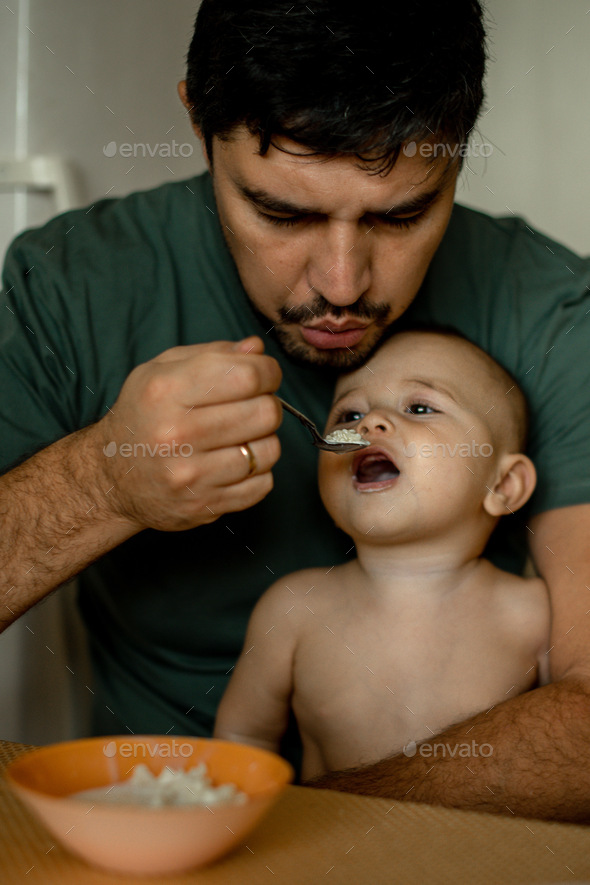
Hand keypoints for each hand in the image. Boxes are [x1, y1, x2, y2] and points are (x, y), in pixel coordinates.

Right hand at [94, 337, 281, 530]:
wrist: (111, 477)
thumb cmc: (143, 415)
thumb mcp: (161, 370)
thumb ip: (212, 353)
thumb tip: (256, 349)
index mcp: (165, 391)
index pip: (246, 375)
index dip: (267, 371)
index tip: (265, 375)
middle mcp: (175, 434)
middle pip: (264, 413)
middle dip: (267, 404)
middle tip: (252, 406)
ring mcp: (190, 476)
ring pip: (268, 450)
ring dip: (263, 440)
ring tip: (242, 436)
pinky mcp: (203, 506)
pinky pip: (262, 485)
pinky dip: (257, 472)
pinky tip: (235, 463)